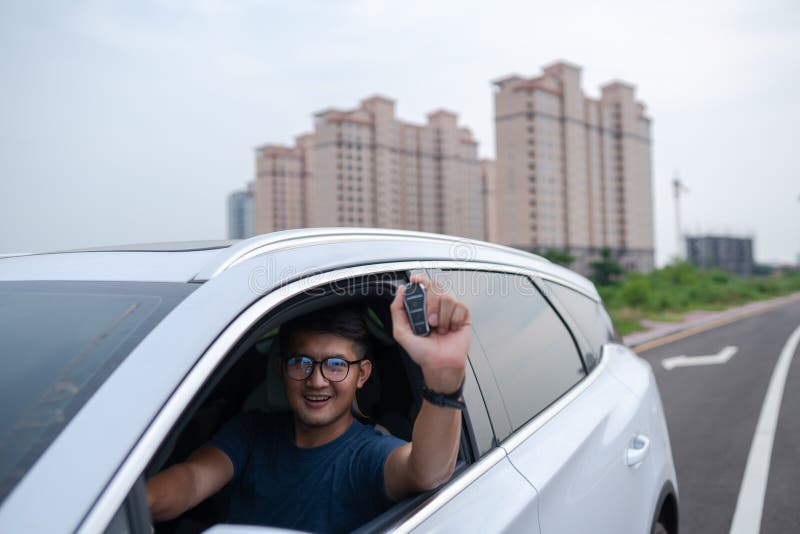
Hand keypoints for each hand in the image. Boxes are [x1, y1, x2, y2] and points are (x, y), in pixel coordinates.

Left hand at [390, 274, 469, 392]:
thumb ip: (397, 310)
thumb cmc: (422, 352)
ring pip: (448, 298)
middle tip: (429, 321)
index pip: (422, 285)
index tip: (416, 280)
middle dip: (431, 303)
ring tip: (439, 329)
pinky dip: (454, 320)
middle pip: (436, 287)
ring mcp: (450, 310)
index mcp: (422, 307)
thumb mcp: (401, 333)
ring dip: (442, 317)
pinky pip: (461, 307)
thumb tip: (401, 291)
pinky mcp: (463, 316)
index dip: (420, 280)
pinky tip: (451, 329)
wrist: (440, 365)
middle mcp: (436, 306)